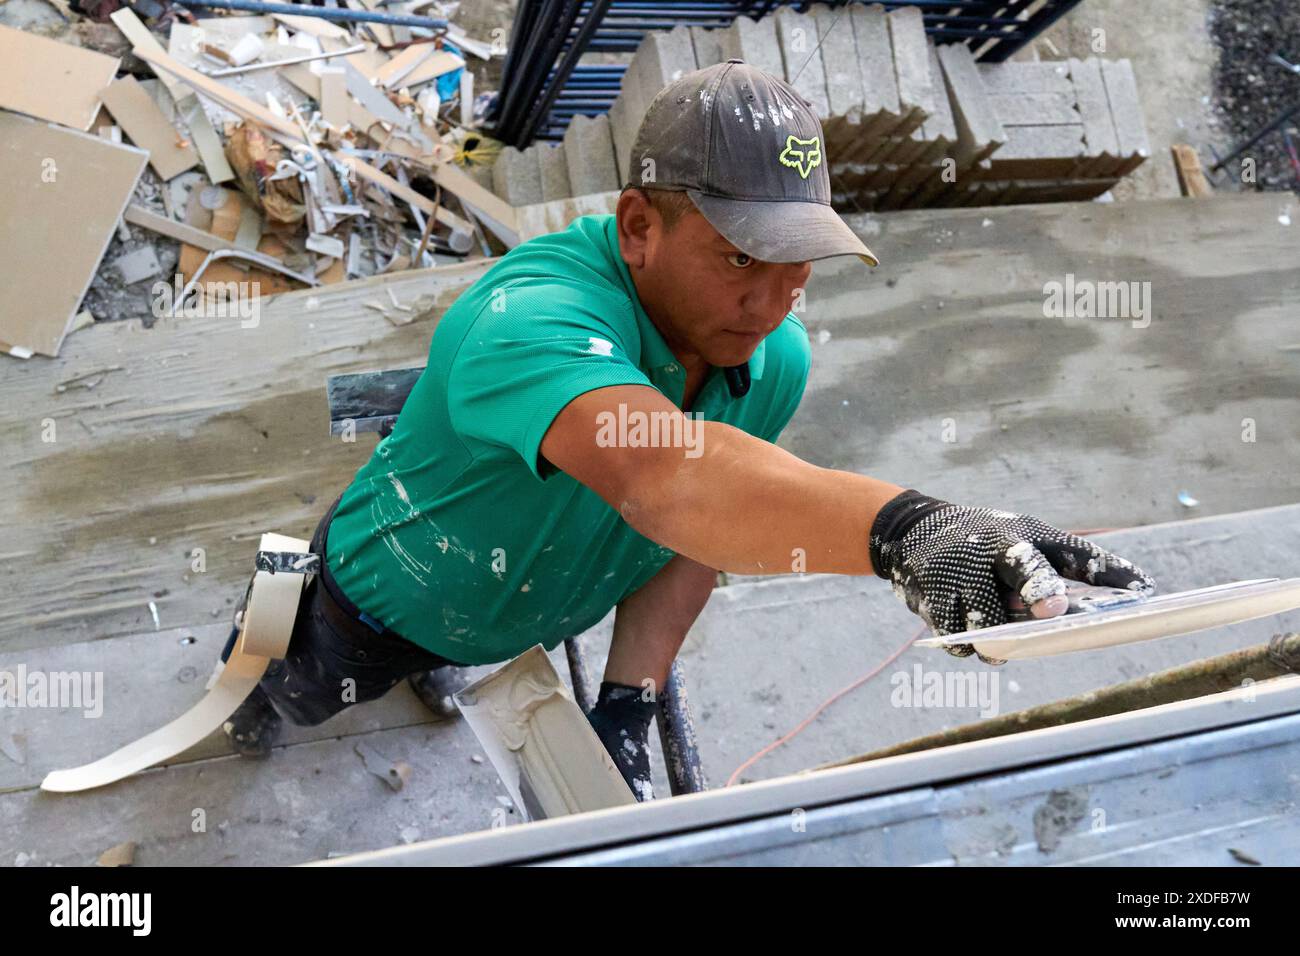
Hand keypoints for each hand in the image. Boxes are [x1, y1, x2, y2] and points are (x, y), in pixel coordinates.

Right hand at [870, 490, 1155, 641]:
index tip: (1144, 591)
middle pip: (1024, 565)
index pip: (1074, 551)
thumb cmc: (984, 543)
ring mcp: (961, 568)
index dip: (1109, 570)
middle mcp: (995, 545)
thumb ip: (1057, 572)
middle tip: (1053, 610)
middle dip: (1040, 588)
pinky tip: (968, 639)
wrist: (913, 531)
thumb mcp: (1021, 541)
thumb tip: (1108, 604)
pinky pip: (957, 634)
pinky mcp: (932, 592)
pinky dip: (968, 644)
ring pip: (988, 616)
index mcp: (1026, 533)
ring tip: (999, 649)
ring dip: (1000, 639)